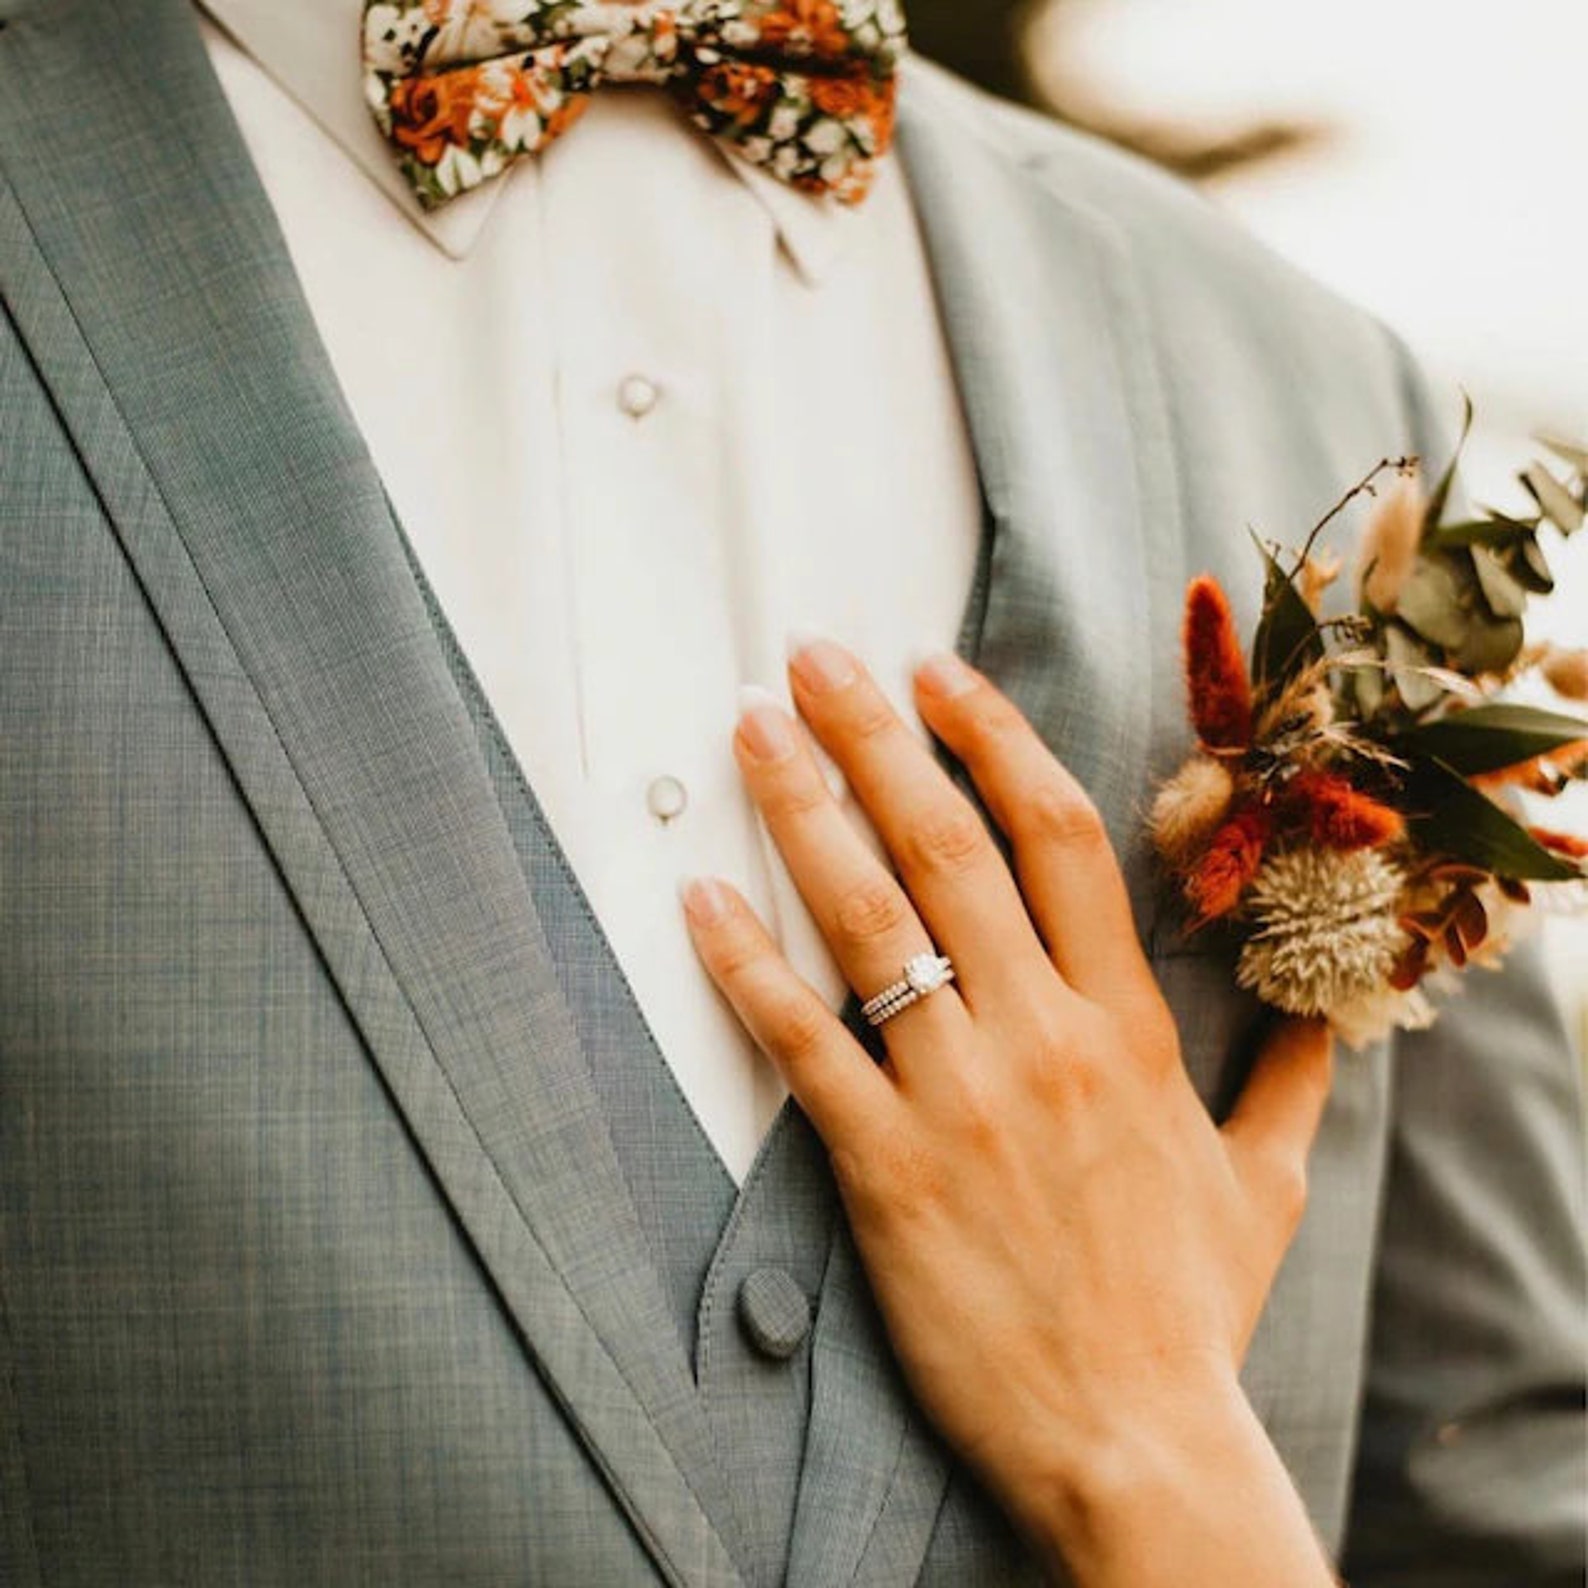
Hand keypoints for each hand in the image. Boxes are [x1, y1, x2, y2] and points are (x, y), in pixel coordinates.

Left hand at [681, 641, 1336, 1584]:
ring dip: (804, 813)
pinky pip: (805, 1044)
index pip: (1058, 838)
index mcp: (1126, 1025)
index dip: (992, 740)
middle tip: (814, 659)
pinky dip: (748, 965)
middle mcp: (1043, 1036)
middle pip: (950, 847)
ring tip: (753, 732)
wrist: (1137, 1441)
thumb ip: (1286, 1085)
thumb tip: (1323, 1025)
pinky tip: (702, 899)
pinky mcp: (888, 1170)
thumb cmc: (1188, 1312)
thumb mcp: (1265, 1188)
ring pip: (872, 921)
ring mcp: (961, 1097)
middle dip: (876, 739)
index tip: (937, 675)